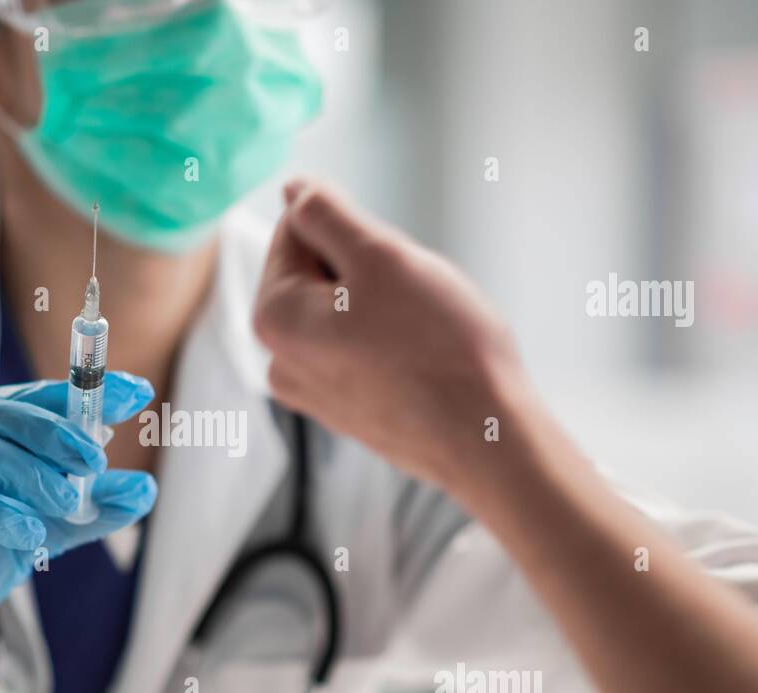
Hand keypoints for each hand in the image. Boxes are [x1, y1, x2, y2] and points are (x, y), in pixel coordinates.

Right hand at [0, 371, 155, 692]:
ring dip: (23, 470)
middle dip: (51, 430)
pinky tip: (28, 534)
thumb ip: (91, 511)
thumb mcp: (46, 533)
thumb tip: (144, 489)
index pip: (30, 401)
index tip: (134, 393)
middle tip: (95, 459)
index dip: (79, 393)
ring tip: (65, 501)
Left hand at [252, 179, 532, 496]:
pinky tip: (422, 360)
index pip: (298, 229)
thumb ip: (326, 213)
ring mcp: (311, 390)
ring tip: (420, 332)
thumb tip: (294, 188)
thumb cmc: (438, 346)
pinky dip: (391, 340)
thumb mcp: (380, 255)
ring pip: (345, 309)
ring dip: (383, 302)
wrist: (485, 438)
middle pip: (319, 271)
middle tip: (412, 298)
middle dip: (367, 269)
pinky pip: (362, 348)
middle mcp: (279, 358)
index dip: (353, 230)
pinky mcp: (346, 410)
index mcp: (272, 316)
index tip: (391, 264)